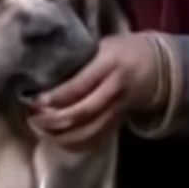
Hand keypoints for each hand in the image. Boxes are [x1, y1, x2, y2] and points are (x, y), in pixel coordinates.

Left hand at [27, 34, 161, 148]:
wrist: (156, 67)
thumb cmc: (122, 50)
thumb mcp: (102, 45)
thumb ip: (79, 59)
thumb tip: (43, 72)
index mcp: (109, 64)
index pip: (78, 86)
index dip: (54, 97)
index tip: (33, 101)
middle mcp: (114, 89)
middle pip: (82, 112)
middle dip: (53, 120)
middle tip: (32, 119)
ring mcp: (119, 109)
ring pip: (88, 131)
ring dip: (61, 135)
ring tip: (40, 130)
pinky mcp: (119, 122)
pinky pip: (94, 138)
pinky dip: (74, 142)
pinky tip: (57, 138)